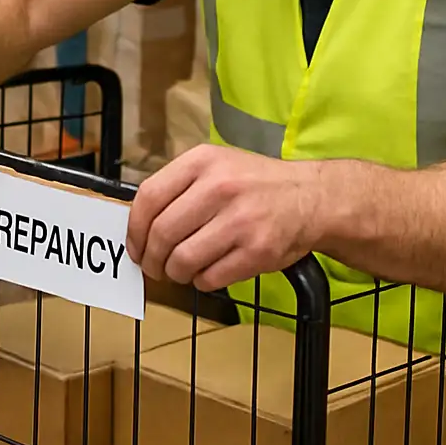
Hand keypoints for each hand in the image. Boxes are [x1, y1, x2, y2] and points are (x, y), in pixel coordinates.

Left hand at [126, 144, 324, 292]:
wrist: (311, 197)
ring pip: (183, 260)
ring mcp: (240, 220)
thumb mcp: (215, 165)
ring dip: (175, 273)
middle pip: (162, 233)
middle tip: (154, 267)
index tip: (135, 247)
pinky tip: (208, 272)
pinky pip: (211, 278)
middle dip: (151, 259)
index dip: (134, 229)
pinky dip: (202, 282)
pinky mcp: (258, 250)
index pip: (149, 198)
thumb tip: (139, 225)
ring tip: (182, 270)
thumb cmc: (255, 184)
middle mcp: (220, 187)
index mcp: (202, 162)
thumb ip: (178, 187)